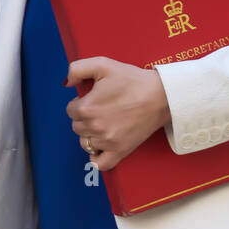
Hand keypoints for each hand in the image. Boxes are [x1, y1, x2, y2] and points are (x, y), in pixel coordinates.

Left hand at [64, 56, 170, 170]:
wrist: (160, 95)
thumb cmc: (133, 80)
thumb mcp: (103, 64)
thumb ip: (77, 69)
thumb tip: (67, 83)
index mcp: (87, 107)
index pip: (71, 110)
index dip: (80, 102)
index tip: (93, 99)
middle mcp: (95, 126)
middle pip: (77, 126)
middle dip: (85, 117)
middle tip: (101, 108)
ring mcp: (107, 141)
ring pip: (85, 143)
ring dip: (90, 135)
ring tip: (103, 124)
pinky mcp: (120, 151)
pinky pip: (100, 163)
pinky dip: (97, 158)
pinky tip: (101, 148)